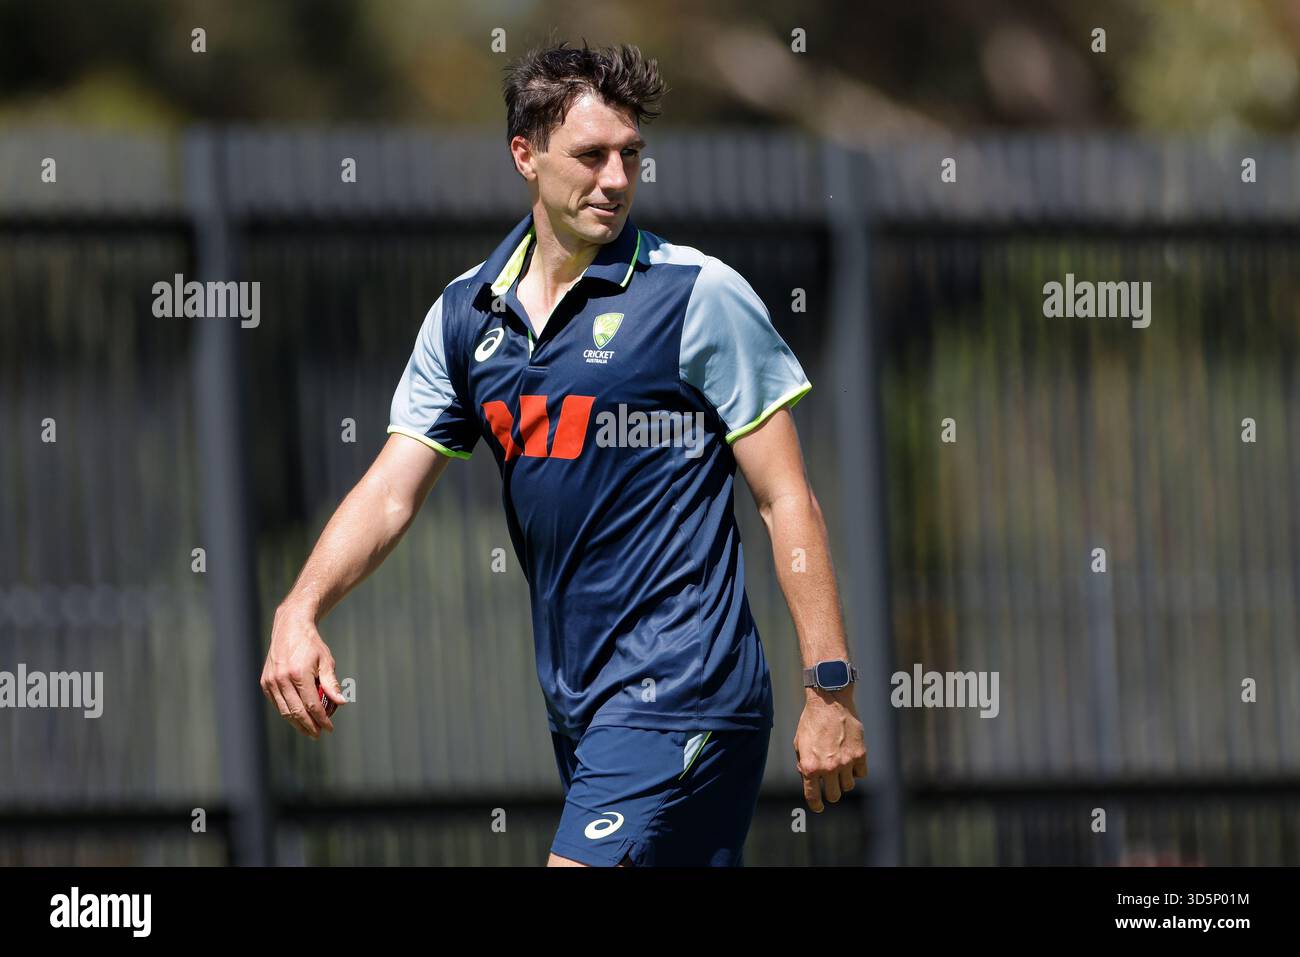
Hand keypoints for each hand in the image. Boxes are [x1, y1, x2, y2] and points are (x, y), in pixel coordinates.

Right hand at [260, 604, 345, 738]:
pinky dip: (287, 712)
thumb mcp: (326, 661)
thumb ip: (331, 683)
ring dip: (297, 723)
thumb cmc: (311, 645)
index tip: (329, 728)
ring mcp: (271, 682)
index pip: (311, 705)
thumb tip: (341, 703)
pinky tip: (297, 717)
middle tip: (318, 734)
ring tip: (309, 730)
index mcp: (298, 674)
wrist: (290, 628)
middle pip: (296, 712)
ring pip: (284, 711)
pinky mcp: (265, 682)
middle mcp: (282, 679)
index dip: (321, 719)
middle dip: (309, 726)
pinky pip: (277, 703)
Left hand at [794, 687, 866, 811]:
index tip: (819, 807)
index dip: (816, 805)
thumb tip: (809, 779)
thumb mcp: (799, 743)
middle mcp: (828, 767)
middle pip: (835, 796)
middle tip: (830, 785)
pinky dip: (856, 770)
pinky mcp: (860, 754)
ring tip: (840, 767)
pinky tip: (850, 759)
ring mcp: (845, 762)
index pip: (813, 796)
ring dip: (844, 780)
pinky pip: (861, 774)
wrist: (829, 701)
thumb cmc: (811, 721)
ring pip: (848, 786)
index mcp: (809, 766)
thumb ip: (803, 764)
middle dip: (831, 792)